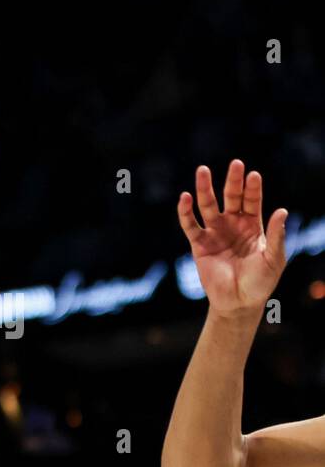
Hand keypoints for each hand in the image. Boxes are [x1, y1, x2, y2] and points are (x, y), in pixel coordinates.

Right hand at [177, 160, 288, 319]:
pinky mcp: (198, 243)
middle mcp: (232, 224)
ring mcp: (215, 232)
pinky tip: (184, 198)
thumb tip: (282, 211)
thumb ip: (276, 236)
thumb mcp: (274, 258)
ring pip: (208, 205)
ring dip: (204, 188)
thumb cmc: (261, 282)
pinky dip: (185, 211)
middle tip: (235, 164)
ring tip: (202, 171)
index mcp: (253, 226)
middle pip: (231, 197)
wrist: (238, 302)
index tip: (253, 175)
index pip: (252, 201)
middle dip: (232, 181)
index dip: (253, 188)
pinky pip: (190, 224)